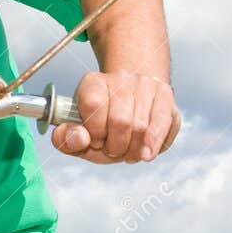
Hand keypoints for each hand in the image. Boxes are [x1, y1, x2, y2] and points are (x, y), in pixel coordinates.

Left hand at [51, 70, 180, 163]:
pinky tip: (147, 154)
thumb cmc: (101, 123)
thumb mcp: (77, 131)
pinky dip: (154, 143)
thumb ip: (66, 139)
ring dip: (133, 149)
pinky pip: (162, 123)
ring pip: (141, 126)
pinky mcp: (165, 95)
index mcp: (93, 83)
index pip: (92, 105)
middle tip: (113, 150)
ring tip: (128, 151)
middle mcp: (120, 78)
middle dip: (115, 146)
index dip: (94, 131)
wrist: (130, 102)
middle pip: (120, 120)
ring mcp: (145, 85)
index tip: (95, 141)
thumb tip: (80, 138)